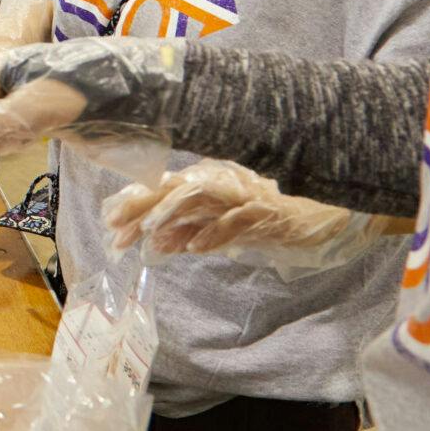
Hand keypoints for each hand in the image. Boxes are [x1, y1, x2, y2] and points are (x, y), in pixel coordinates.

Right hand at [0, 38, 186, 175]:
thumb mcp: (46, 101)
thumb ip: (0, 118)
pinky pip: (10, 131)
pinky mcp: (45, 115)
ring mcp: (27, 99)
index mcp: (5, 69)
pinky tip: (11, 146)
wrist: (152, 89)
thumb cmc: (98, 83)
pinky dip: (4, 143)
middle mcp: (11, 83)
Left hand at [103, 158, 391, 271]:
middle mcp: (222, 185)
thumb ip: (190, 231)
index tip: (108, 223)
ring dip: (173, 216)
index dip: (134, 203)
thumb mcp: (222, 224)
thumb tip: (156, 244)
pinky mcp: (265, 214)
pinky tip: (194, 247)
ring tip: (150, 234)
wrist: (321, 213)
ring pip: (201, 201)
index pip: (163, 188)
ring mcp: (243, 197)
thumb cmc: (266, 216)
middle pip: (173, 191)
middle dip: (143, 210)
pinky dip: (213, 234)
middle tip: (116, 232)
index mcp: (208, 184)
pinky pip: (235, 222)